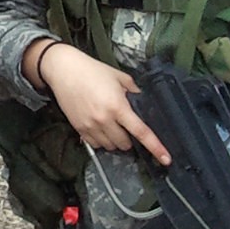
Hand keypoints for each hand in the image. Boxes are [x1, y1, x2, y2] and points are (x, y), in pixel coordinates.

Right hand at [37, 42, 168, 162]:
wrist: (63, 69)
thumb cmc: (91, 70)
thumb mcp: (119, 77)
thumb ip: (134, 91)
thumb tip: (143, 103)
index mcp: (118, 106)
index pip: (141, 132)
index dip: (156, 147)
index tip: (166, 159)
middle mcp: (104, 119)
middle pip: (125, 144)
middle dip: (129, 138)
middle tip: (125, 125)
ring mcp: (90, 126)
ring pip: (110, 146)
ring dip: (115, 140)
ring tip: (111, 125)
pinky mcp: (79, 128)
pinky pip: (95, 145)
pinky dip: (101, 140)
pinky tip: (100, 128)